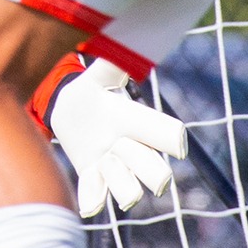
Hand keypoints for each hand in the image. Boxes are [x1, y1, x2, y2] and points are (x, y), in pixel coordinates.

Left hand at [48, 59, 188, 217]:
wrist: (68, 109)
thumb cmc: (92, 89)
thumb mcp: (101, 76)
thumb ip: (114, 64)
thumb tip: (122, 42)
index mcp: (140, 123)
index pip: (167, 134)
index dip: (173, 140)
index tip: (178, 143)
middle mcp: (133, 149)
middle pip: (156, 172)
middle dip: (151, 173)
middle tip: (130, 157)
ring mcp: (114, 166)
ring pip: (128, 191)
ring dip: (120, 184)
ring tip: (104, 164)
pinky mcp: (93, 177)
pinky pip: (96, 196)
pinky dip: (92, 200)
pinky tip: (88, 205)